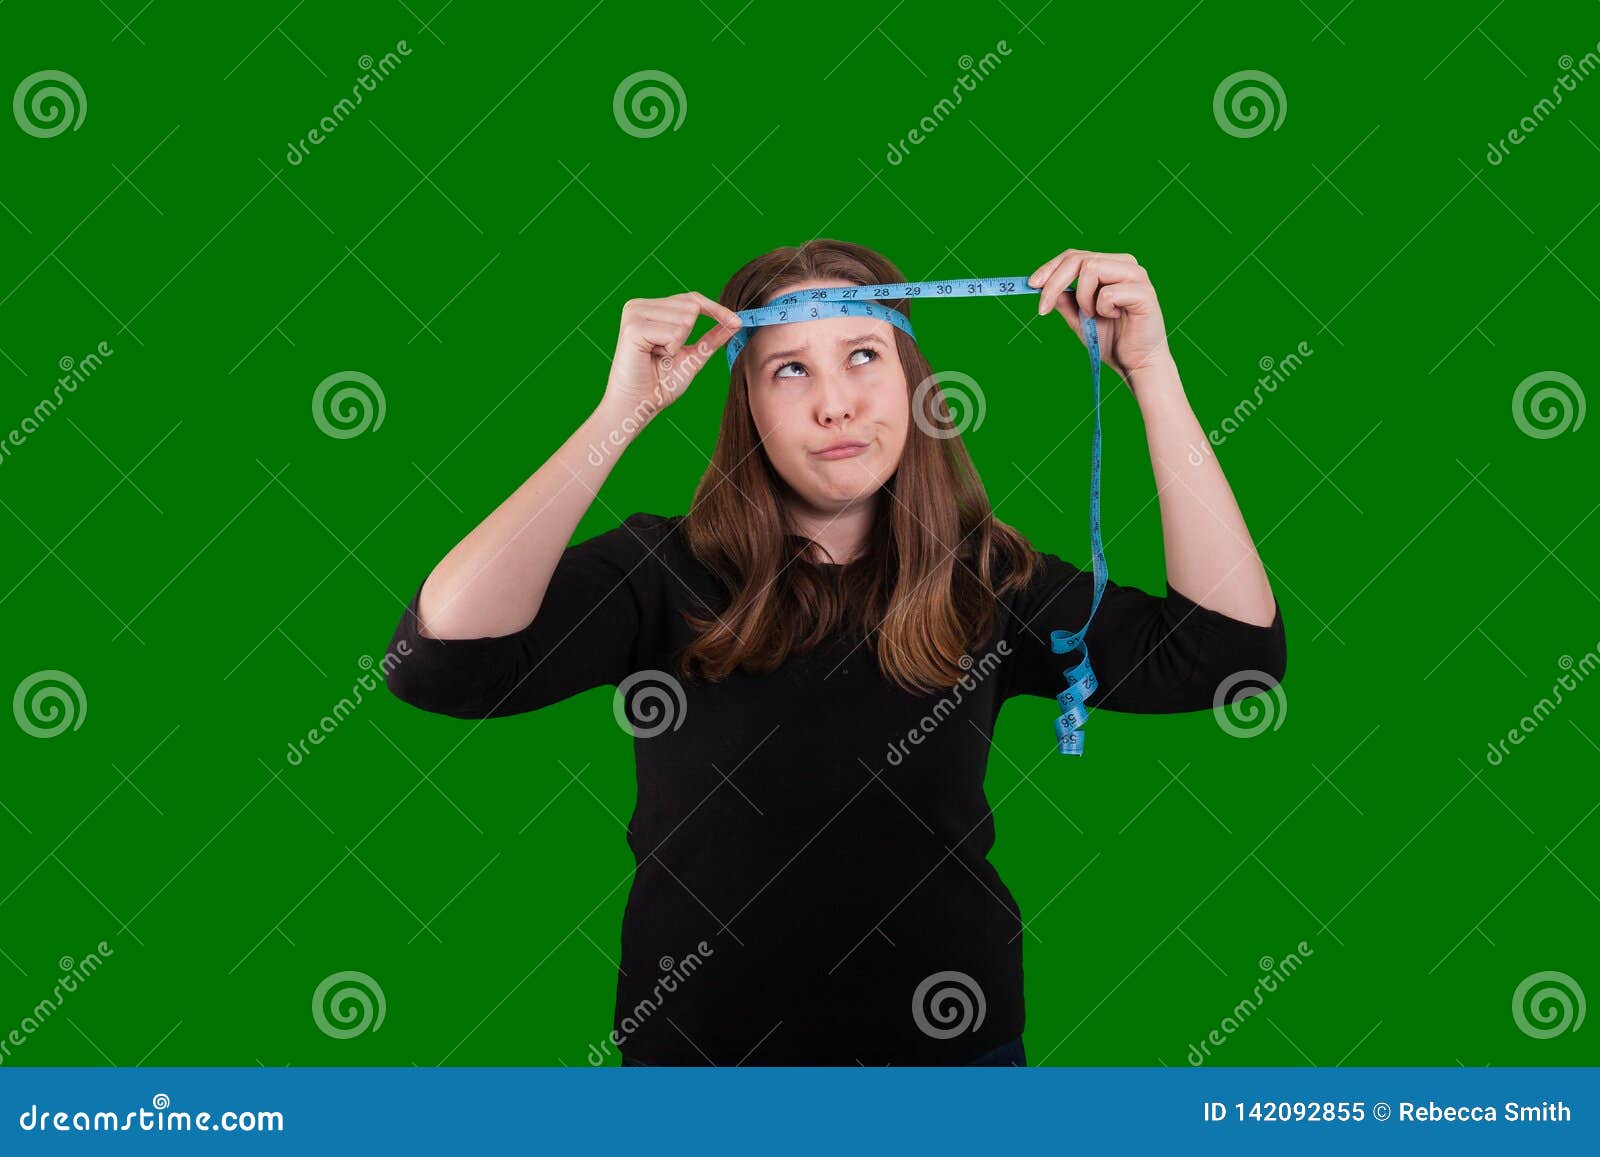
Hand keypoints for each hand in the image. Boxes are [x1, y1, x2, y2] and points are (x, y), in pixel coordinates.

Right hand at [604, 291, 742, 418]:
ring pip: (685, 319)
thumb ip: (711, 338)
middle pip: (691, 306)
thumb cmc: (660, 384)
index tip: (738, 321)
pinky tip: (652, 356)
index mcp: (650, 308)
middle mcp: (639, 305)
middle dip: (688, 336)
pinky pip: (674, 333)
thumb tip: (737, 321)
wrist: (639, 405)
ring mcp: (634, 313)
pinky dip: (670, 350)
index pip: (691, 298)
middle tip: (665, 355)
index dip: (716, 309)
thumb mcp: (693, 356)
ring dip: (677, 345)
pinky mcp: (633, 327)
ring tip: (657, 356)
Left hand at [1027, 250, 1173, 386]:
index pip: (1074, 256)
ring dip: (1083, 298)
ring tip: (1094, 315)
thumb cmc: (1111, 340)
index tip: (1031, 285)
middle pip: (1079, 259)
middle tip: (1044, 308)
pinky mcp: (1144, 292)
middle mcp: (1124, 265)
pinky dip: (1103, 309)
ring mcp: (1136, 276)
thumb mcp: (1079, 318)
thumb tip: (1042, 285)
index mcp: (1110, 266)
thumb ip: (1064, 301)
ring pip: (1092, 269)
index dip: (1049, 268)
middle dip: (1055, 283)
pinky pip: (1108, 293)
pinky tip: (1115, 317)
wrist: (1136, 364)